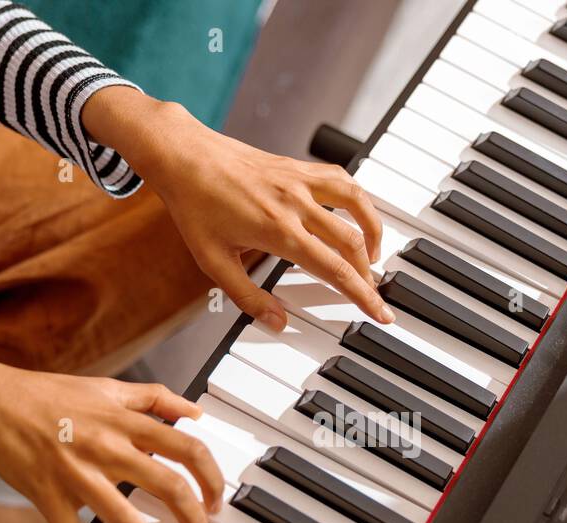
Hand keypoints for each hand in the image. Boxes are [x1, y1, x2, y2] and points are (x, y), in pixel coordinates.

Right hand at [0, 356, 223, 522]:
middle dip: (194, 519)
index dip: (212, 478)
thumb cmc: (49, 395)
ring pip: (126, 520)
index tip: (216, 500)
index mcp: (126, 421)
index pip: (188, 449)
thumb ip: (154, 398)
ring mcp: (77, 475)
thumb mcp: (108, 386)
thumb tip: (194, 412)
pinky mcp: (48, 497)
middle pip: (169, 487)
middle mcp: (107, 447)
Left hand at [83, 88, 392, 331]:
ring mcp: (300, 181)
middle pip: (351, 243)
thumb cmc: (195, 206)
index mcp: (278, 231)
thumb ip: (247, 296)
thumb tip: (276, 322)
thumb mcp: (213, 261)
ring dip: (372, 233)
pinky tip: (355, 216)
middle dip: (369, 274)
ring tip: (371, 257)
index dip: (363, 295)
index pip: (334, 270)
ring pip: (357, 205)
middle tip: (374, 294)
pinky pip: (341, 180)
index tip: (380, 312)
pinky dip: (357, 200)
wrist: (185, 156)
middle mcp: (296, 204)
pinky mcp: (298, 167)